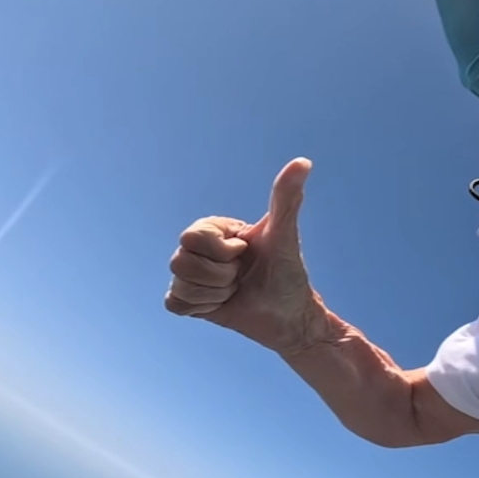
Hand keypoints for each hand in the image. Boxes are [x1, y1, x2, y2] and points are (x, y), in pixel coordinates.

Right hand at [164, 158, 325, 354]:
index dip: (221, 251)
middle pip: (181, 260)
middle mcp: (199, 249)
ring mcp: (191, 274)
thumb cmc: (287, 273)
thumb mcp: (285, 235)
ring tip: (235, 289)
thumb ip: (287, 198)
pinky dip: (202, 307)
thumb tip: (303, 161)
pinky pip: (175, 304)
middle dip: (219, 275)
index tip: (245, 252)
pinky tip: (222, 303)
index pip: (193, 236)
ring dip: (215, 292)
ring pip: (180, 283)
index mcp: (215, 229)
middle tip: (241, 274)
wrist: (288, 316)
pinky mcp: (187, 300)